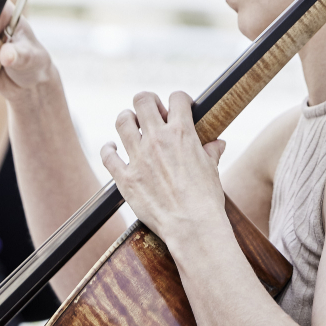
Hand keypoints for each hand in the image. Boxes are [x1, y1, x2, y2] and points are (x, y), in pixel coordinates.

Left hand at [101, 91, 226, 251]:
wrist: (193, 228)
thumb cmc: (206, 199)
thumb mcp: (212, 170)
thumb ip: (211, 152)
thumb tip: (218, 143)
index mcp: (182, 133)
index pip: (177, 97)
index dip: (179, 100)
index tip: (179, 109)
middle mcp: (158, 139)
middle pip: (143, 100)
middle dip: (148, 102)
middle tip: (153, 114)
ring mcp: (139, 157)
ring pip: (122, 121)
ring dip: (127, 120)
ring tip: (133, 127)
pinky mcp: (125, 178)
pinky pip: (108, 155)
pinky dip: (108, 149)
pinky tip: (113, 147)